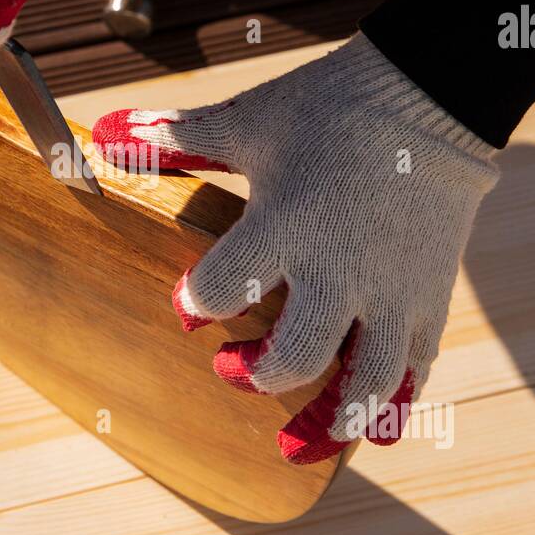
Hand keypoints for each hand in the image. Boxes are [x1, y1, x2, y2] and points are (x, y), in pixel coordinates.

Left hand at [92, 34, 499, 463]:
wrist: (431, 91)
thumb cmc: (328, 107)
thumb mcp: (247, 121)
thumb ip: (175, 138)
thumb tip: (102, 135)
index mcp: (287, 224)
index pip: (223, 289)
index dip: (195, 303)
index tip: (189, 305)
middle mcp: (341, 267)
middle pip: (294, 358)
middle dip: (256, 375)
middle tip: (231, 366)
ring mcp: (393, 288)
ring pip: (366, 383)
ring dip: (329, 419)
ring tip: (297, 442)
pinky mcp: (432, 294)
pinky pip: (416, 368)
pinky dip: (394, 405)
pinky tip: (373, 429)